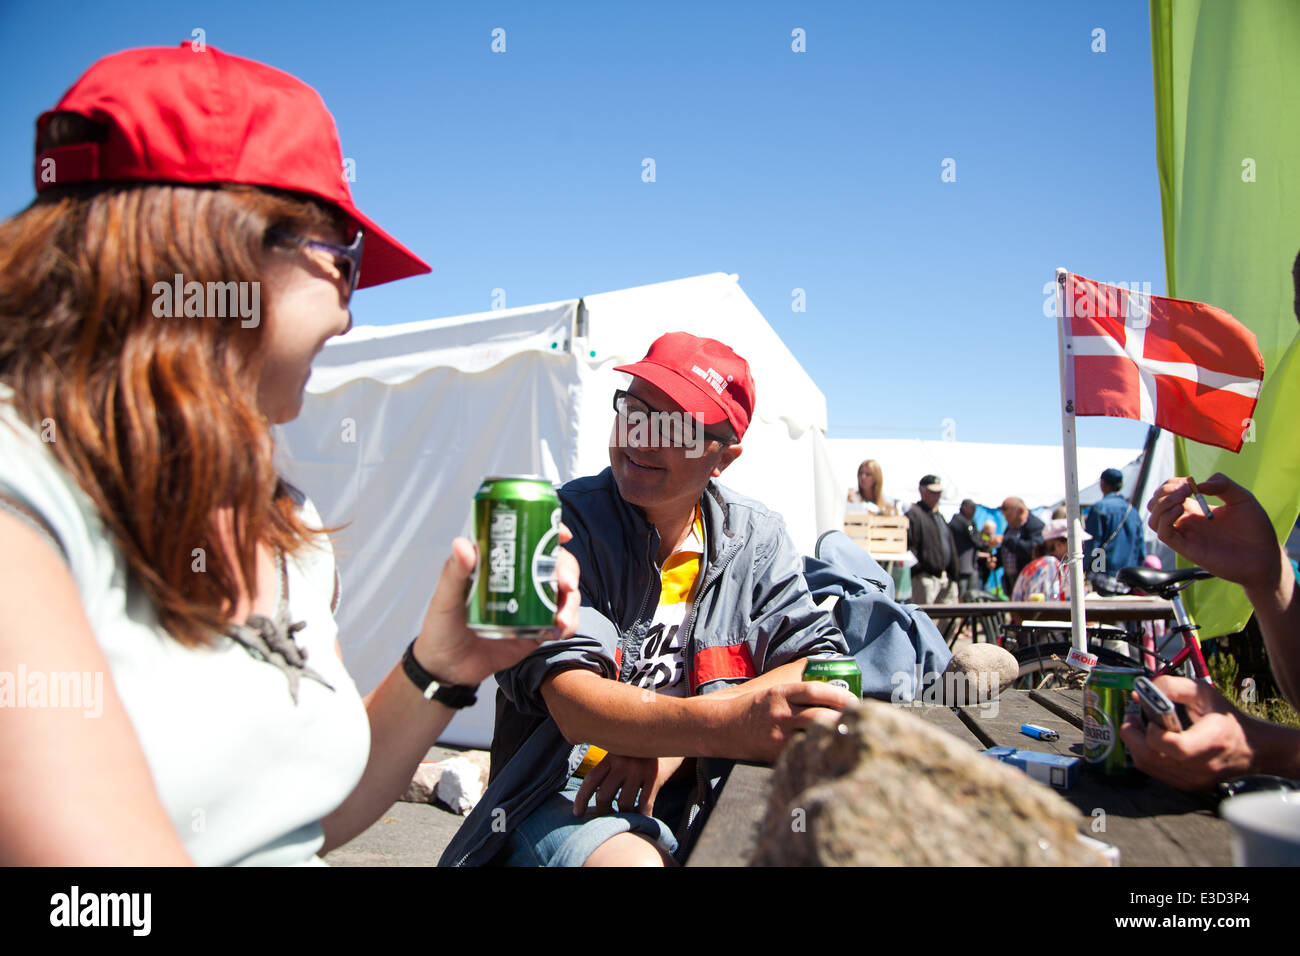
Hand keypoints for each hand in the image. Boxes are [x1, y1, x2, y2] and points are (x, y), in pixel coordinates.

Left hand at [411, 524, 580, 687]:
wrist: (447, 668)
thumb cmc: (441, 625)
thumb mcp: (446, 597)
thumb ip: (455, 572)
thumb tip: (463, 544)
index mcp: (500, 563)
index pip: (529, 538)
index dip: (550, 531)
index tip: (562, 535)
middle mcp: (520, 579)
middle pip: (555, 564)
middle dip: (568, 570)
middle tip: (566, 584)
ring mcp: (531, 604)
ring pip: (564, 593)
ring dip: (572, 602)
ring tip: (561, 619)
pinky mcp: (537, 629)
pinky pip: (561, 622)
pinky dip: (568, 624)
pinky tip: (561, 630)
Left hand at [573, 754, 684, 816]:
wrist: (673, 734)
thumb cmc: (645, 749)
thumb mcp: (625, 750)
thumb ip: (611, 765)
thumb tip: (597, 792)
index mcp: (611, 754)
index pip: (590, 780)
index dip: (581, 799)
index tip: (577, 813)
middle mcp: (622, 761)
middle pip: (603, 795)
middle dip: (603, 811)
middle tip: (608, 816)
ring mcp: (639, 768)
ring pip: (623, 803)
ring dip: (623, 815)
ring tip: (627, 816)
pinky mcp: (655, 775)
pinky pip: (645, 804)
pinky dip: (643, 816)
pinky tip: (644, 818)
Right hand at [721, 682, 857, 763]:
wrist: (724, 725)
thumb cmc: (754, 702)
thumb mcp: (774, 683)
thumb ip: (798, 674)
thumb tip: (825, 662)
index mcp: (782, 693)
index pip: (815, 691)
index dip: (838, 695)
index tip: (856, 700)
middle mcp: (782, 714)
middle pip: (819, 717)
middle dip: (843, 720)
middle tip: (861, 721)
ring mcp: (779, 736)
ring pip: (814, 737)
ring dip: (835, 737)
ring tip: (853, 737)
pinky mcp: (776, 754)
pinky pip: (803, 753)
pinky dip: (819, 752)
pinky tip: (833, 753)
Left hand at [1119, 676, 1254, 789]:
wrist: (1251, 749)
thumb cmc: (1226, 719)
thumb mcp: (1203, 693)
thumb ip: (1172, 687)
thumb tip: (1141, 692)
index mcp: (1211, 741)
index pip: (1174, 746)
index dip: (1155, 730)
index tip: (1153, 717)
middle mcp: (1202, 766)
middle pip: (1151, 758)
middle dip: (1133, 736)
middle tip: (1132, 719)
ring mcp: (1193, 779)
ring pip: (1149, 766)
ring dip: (1136, 745)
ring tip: (1140, 727)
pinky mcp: (1187, 785)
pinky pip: (1156, 773)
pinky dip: (1147, 755)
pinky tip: (1152, 742)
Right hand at [1146, 474, 1283, 592]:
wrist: (1265, 557)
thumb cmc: (1256, 529)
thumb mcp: (1242, 498)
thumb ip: (1223, 484)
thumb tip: (1198, 484)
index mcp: (1196, 509)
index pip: (1169, 494)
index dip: (1173, 484)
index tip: (1189, 482)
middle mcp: (1187, 522)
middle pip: (1156, 504)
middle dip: (1164, 491)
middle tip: (1185, 489)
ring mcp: (1186, 535)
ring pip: (1154, 519)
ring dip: (1161, 504)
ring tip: (1181, 499)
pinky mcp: (1187, 549)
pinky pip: (1164, 534)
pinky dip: (1165, 519)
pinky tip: (1181, 509)